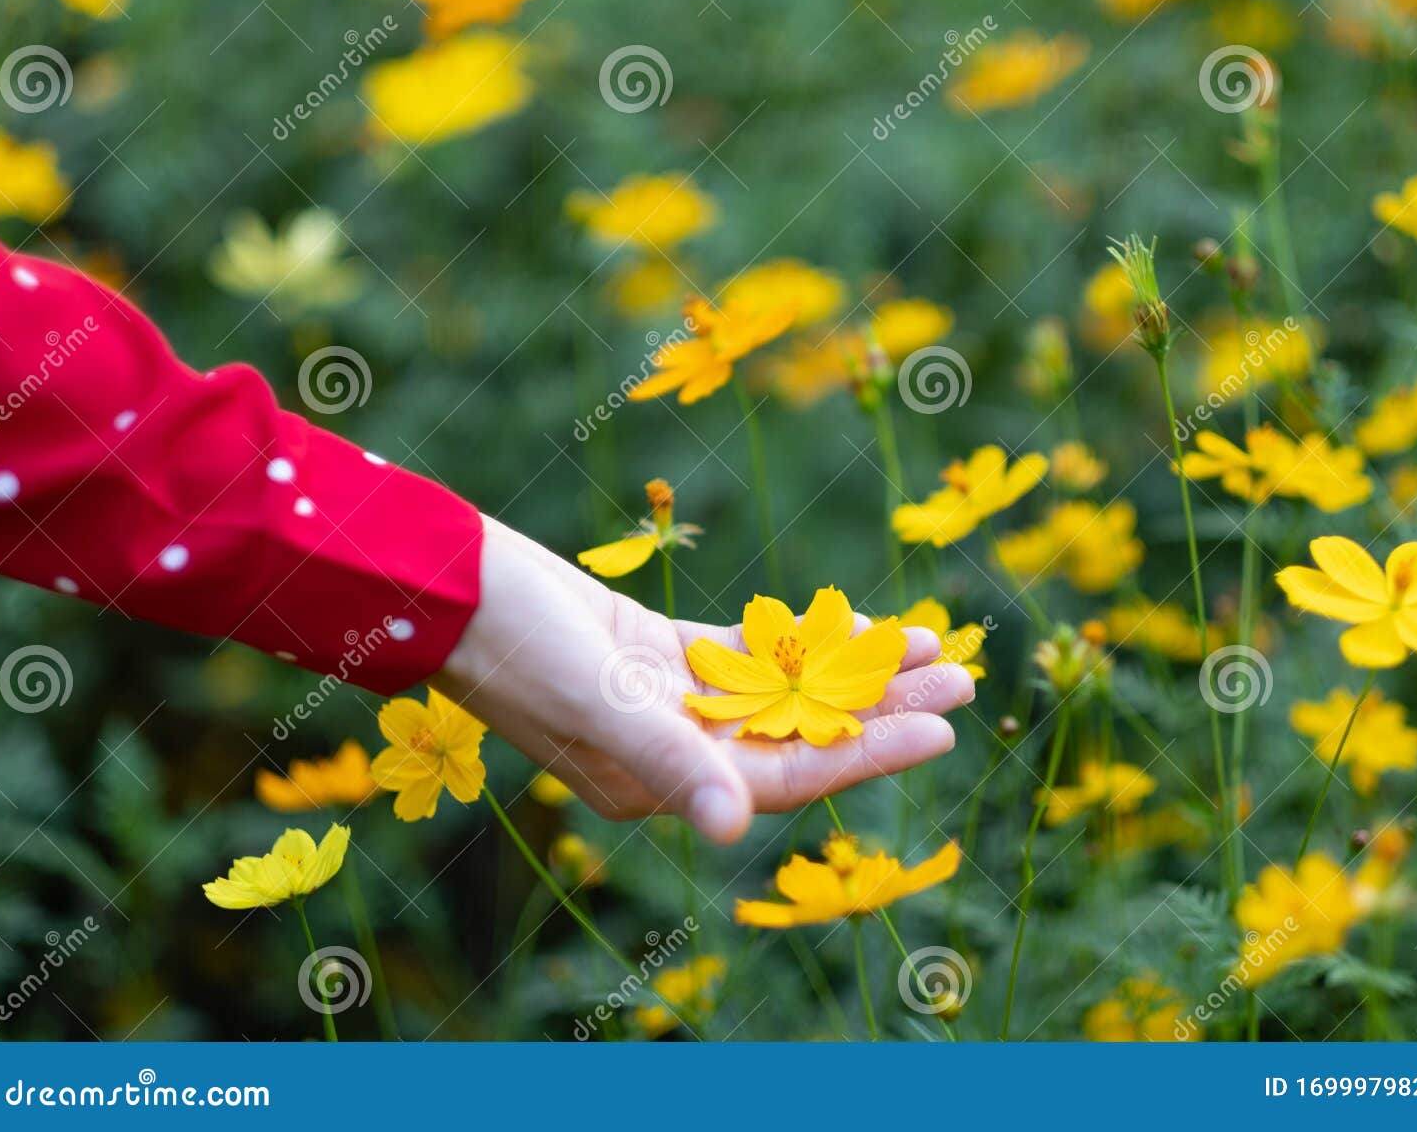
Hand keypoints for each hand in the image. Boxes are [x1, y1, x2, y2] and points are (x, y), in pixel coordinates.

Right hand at [433, 515, 975, 842]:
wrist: (454, 585)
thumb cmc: (518, 646)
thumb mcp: (598, 704)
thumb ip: (671, 764)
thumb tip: (736, 830)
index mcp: (661, 785)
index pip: (787, 776)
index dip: (868, 753)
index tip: (941, 728)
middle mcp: (673, 755)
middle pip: (800, 736)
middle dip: (880, 709)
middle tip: (961, 677)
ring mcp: (669, 706)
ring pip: (783, 694)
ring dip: (850, 671)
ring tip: (928, 644)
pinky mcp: (660, 659)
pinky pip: (750, 657)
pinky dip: (799, 642)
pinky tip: (850, 623)